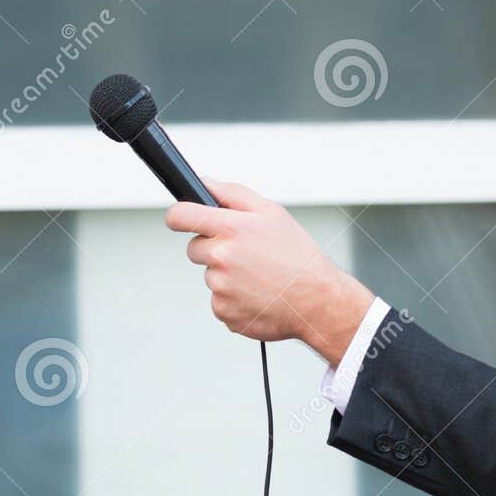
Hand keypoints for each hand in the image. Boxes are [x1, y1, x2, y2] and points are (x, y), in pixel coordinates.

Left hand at [165, 179, 373, 363]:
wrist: (317, 300)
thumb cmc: (298, 256)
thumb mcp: (272, 213)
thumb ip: (233, 194)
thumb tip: (207, 183)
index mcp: (230, 229)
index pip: (181, 216)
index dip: (178, 216)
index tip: (180, 219)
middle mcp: (221, 258)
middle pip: (194, 249)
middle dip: (213, 248)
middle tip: (245, 253)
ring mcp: (220, 288)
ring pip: (210, 276)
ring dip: (227, 275)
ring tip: (258, 276)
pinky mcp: (224, 311)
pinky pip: (219, 300)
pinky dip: (234, 298)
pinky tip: (257, 294)